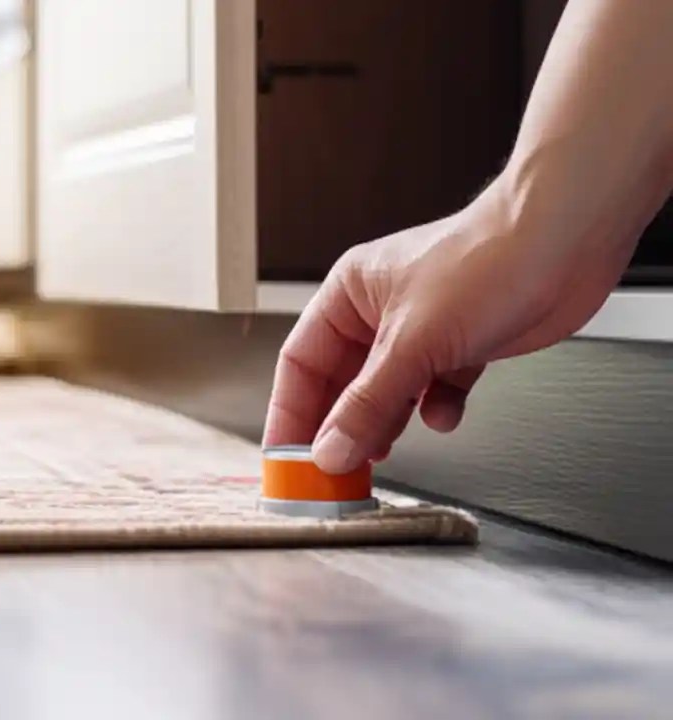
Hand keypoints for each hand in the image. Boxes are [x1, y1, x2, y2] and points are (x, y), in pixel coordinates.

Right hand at [262, 173, 641, 474]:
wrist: (567, 241)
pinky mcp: (461, 345)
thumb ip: (367, 405)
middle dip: (340, 427)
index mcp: (348, 295)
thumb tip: (330, 451)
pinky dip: (436, 409)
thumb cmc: (487, 258)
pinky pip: (434, 390)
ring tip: (379, 456)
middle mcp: (379, 312)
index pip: (300, 363)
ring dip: (385, 424)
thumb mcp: (412, 344)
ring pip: (386, 392)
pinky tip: (443, 414)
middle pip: (341, 383)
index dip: (289, 412)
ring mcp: (422, 330)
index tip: (285, 457)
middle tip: (333, 471)